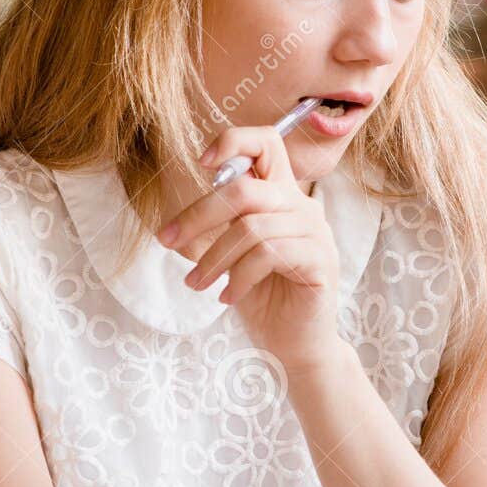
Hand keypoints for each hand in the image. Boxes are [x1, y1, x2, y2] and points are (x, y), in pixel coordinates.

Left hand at [156, 124, 343, 370]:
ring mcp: (316, 233)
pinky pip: (269, 254)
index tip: (200, 162)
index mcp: (282, 196)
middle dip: (198, 215)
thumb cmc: (262, 298)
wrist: (293, 346)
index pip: (267, 142)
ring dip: (213, 258)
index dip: (233, 141)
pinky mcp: (320, 260)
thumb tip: (173, 220)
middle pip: (245, 189)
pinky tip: (227, 297)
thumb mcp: (228, 257)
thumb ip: (213, 229)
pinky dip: (238, 277)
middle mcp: (302, 207)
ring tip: (196, 283)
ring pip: (251, 227)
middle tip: (167, 240)